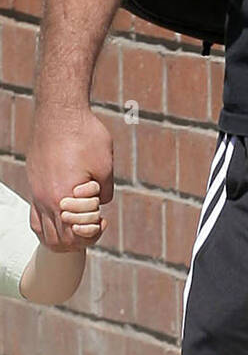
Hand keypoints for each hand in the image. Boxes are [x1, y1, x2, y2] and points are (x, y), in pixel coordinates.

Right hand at [27, 107, 113, 251]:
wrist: (59, 113)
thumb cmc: (85, 136)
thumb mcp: (105, 165)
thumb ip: (105, 191)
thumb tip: (102, 204)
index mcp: (63, 198)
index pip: (75, 236)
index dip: (92, 234)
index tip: (103, 220)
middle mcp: (44, 200)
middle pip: (58, 240)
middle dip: (79, 239)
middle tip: (95, 223)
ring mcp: (36, 194)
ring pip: (43, 232)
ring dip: (63, 236)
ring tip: (80, 223)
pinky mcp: (34, 185)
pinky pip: (35, 217)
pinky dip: (49, 225)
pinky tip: (63, 217)